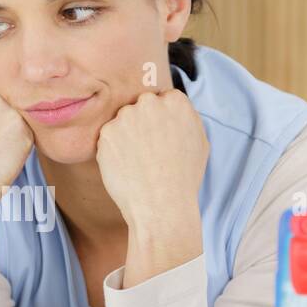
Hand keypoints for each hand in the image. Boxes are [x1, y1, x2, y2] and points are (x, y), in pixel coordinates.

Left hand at [96, 88, 206, 286]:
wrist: (161, 206)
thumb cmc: (183, 180)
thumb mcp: (200, 143)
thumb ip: (186, 119)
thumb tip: (173, 108)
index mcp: (176, 101)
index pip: (162, 99)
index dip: (160, 121)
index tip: (160, 139)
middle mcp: (150, 103)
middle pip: (140, 106)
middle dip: (141, 124)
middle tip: (147, 152)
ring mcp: (126, 116)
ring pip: (122, 122)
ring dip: (126, 137)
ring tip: (137, 163)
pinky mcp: (107, 133)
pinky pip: (108, 138)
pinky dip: (113, 151)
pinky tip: (125, 167)